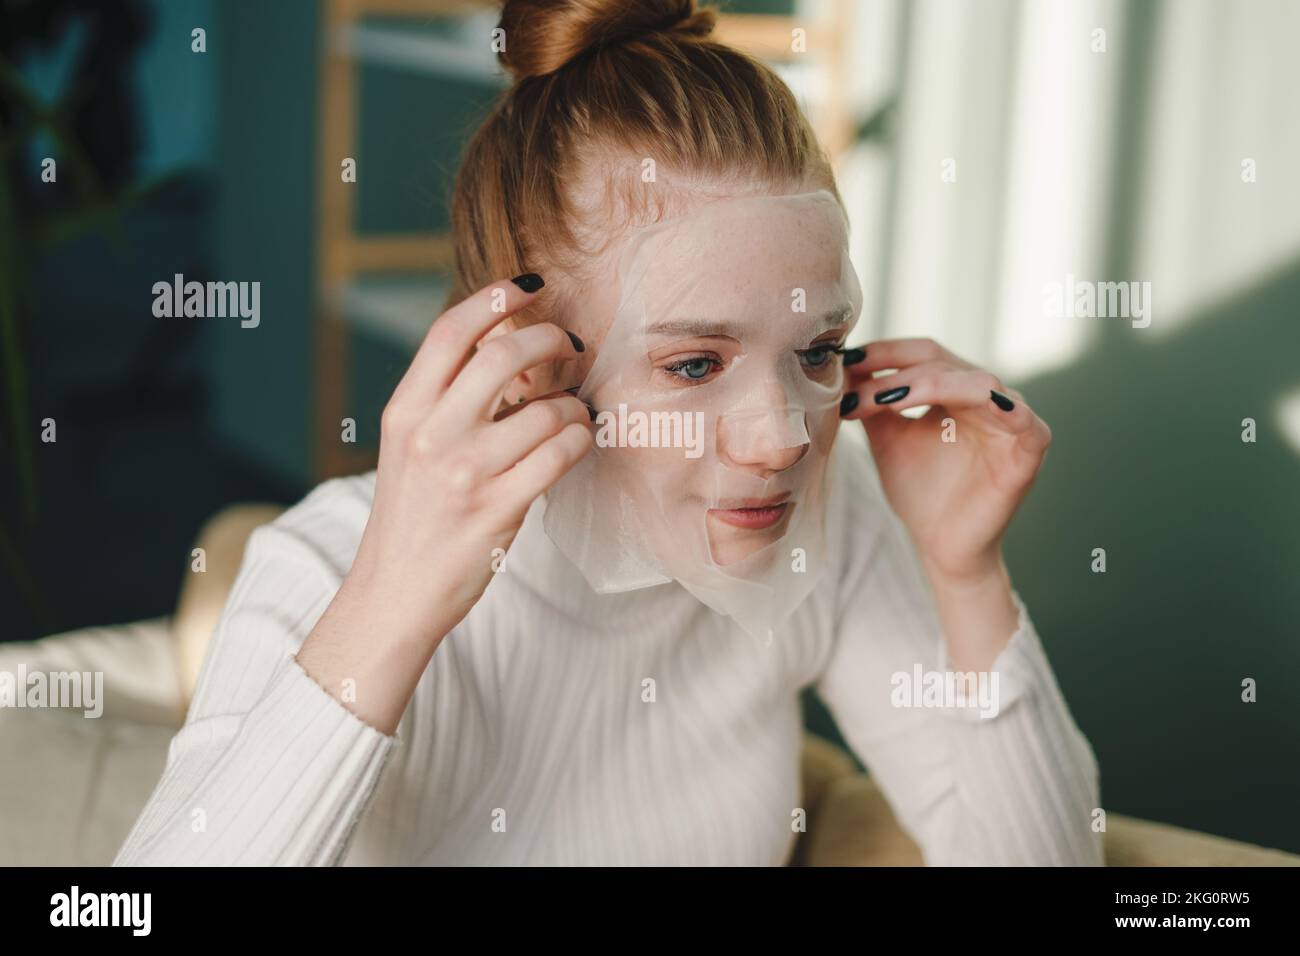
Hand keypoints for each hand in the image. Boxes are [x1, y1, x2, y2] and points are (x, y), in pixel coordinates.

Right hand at [353, 275, 592, 638]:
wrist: (395, 591)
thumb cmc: (412, 514)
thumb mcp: (409, 444)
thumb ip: (447, 396)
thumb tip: (506, 339)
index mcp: (404, 411)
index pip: (449, 332)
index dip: (493, 298)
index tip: (527, 286)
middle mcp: (430, 435)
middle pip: (503, 356)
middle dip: (549, 339)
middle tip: (568, 345)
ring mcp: (465, 473)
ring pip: (545, 409)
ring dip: (572, 405)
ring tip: (572, 414)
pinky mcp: (498, 509)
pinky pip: (560, 454)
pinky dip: (580, 440)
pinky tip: (577, 442)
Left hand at [840, 338, 1050, 582]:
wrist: (941, 545)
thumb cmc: (920, 491)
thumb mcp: (887, 438)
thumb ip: (871, 402)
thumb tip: (841, 365)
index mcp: (955, 389)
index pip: (922, 353)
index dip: (884, 353)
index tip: (842, 359)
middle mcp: (985, 396)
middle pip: (941, 361)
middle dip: (894, 372)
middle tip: (854, 390)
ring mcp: (1011, 419)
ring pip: (976, 381)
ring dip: (927, 384)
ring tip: (884, 400)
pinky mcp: (1030, 448)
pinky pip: (1023, 418)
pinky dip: (996, 406)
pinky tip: (956, 410)